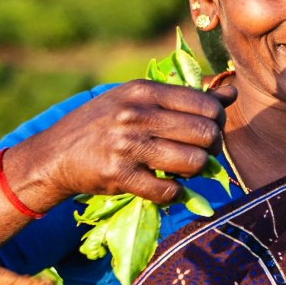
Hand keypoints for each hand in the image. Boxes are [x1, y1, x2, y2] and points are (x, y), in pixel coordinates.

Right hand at [6, 80, 236, 210]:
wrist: (54, 154)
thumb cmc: (102, 122)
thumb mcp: (137, 99)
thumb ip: (184, 96)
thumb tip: (231, 92)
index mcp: (143, 91)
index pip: (205, 104)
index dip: (217, 121)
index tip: (209, 130)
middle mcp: (136, 115)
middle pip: (205, 134)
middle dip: (213, 148)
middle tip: (203, 153)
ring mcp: (127, 146)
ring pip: (193, 162)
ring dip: (196, 171)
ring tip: (185, 169)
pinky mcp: (119, 176)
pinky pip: (168, 190)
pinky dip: (175, 193)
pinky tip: (167, 186)